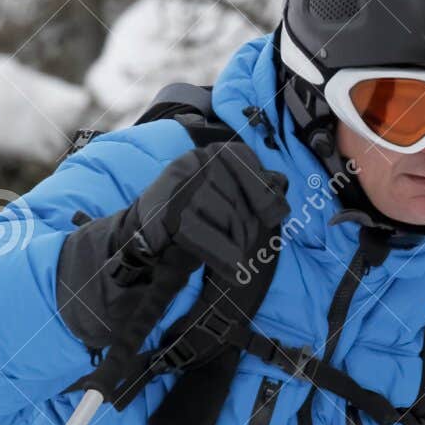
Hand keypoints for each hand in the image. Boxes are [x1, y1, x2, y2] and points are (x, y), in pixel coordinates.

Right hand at [57, 141, 288, 351]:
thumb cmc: (195, 219)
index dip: (268, 201)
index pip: (256, 173)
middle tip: (240, 248)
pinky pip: (211, 240)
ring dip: (236, 248)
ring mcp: (182, 186)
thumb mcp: (225, 197)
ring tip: (228, 256)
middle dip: (248, 233)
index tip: (272, 217)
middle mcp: (198, 162)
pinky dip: (225, 260)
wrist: (144, 238)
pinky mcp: (170, 213)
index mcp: (215, 153)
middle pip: (244, 204)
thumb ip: (253, 191)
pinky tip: (232, 271)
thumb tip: (280, 192)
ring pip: (231, 223)